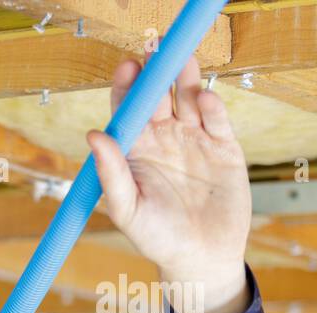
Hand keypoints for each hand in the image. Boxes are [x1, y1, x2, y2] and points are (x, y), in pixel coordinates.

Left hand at [86, 53, 251, 312]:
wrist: (201, 259)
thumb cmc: (156, 239)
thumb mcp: (128, 209)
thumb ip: (112, 172)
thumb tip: (92, 134)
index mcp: (135, 152)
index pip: (128, 112)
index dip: (126, 88)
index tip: (126, 68)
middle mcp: (163, 141)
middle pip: (158, 97)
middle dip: (155, 72)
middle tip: (152, 49)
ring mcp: (194, 141)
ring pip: (188, 99)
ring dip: (184, 78)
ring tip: (180, 57)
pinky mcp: (224, 147)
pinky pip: (217, 119)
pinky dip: (211, 106)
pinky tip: (202, 98)